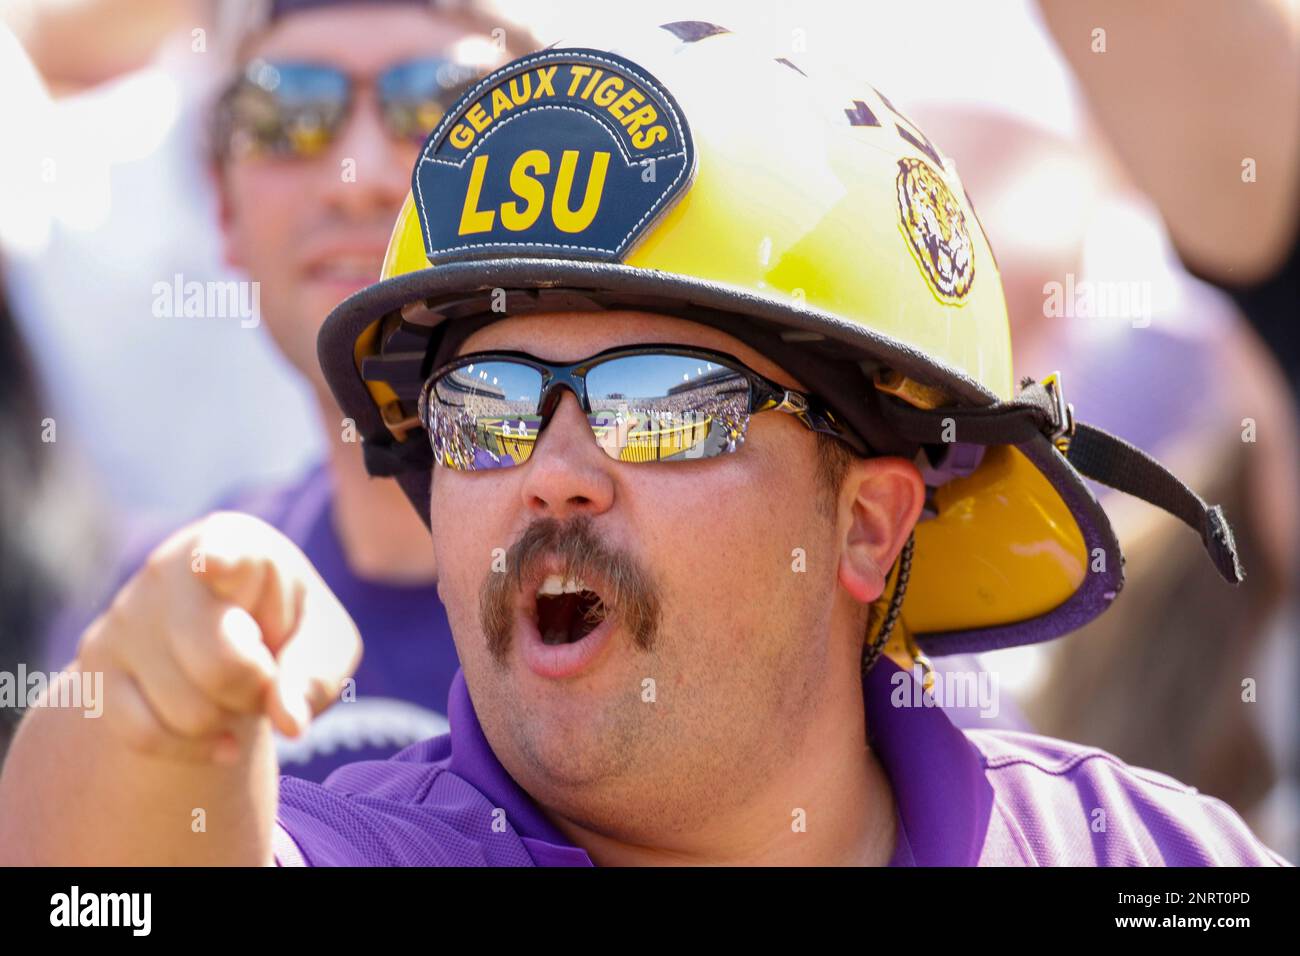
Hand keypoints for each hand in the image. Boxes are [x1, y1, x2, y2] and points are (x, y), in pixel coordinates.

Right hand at [77, 511, 361, 764]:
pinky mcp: (95, 664)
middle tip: (264, 675)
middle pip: (219, 666)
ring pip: (184, 711)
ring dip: (226, 720)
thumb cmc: (288, 630)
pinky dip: (191, 750)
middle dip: (255, 691)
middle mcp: (170, 570)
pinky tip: (222, 741)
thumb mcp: (325, 645)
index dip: (218, 560)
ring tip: (235, 690)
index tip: (214, 565)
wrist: (228, 638)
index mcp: (237, 543)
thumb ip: (315, 676)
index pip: (222, 551)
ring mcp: (126, 615)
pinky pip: (143, 735)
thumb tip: (291, 723)